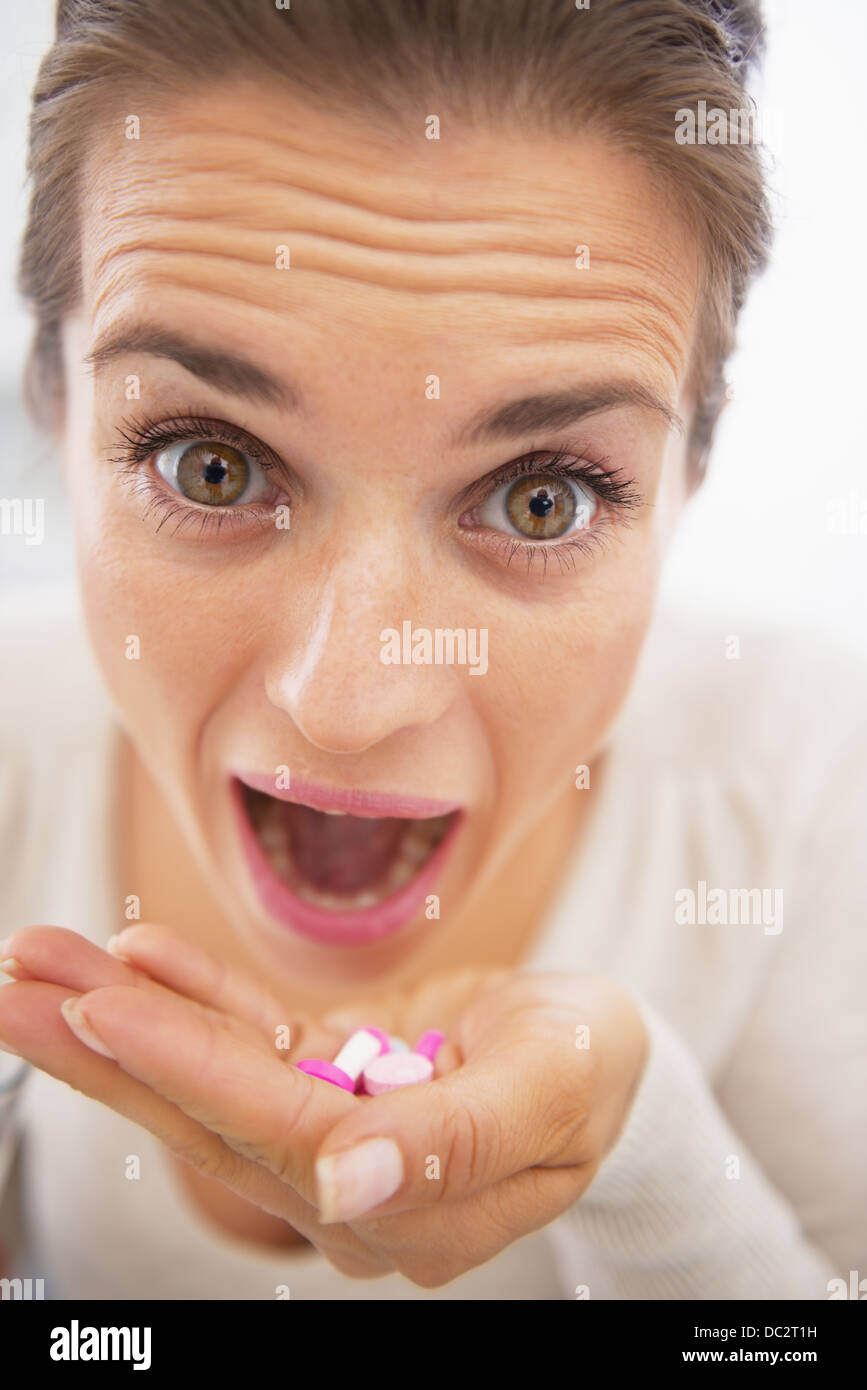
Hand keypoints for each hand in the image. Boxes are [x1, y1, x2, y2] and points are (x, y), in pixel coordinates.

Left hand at [0, 924, 647, 1286]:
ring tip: (32, 965)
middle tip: (9, 989)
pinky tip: (133, 955)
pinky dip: (191, 996)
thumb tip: (347, 1188)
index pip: (280, 1133)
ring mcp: (327, 1135)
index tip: (104, 1010)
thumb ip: (459, 1144)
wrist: (602, 1051)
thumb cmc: (598, 1070)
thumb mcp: (557, 1089)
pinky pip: (246, 1039)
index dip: (192, 1070)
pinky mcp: (322, 1084)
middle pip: (211, 1114)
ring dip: (120, 1018)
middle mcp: (346, 1189)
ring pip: (210, 1074)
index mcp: (409, 1208)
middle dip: (107, 1050)